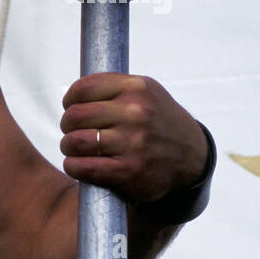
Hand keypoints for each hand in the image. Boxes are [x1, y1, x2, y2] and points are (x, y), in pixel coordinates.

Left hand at [59, 73, 207, 202]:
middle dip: (68, 126)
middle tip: (75, 132)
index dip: (70, 101)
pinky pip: (82, 167)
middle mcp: (137, 113)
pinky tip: (79, 165)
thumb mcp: (144, 93)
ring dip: (68, 147)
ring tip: (76, 149)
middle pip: (75, 116)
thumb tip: (72, 95)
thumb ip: (111, 88)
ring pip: (74, 142)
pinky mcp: (130, 170)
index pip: (82, 89)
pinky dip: (73, 167)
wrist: (192, 157)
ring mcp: (134, 142)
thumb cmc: (156, 122)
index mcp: (138, 88)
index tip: (73, 109)